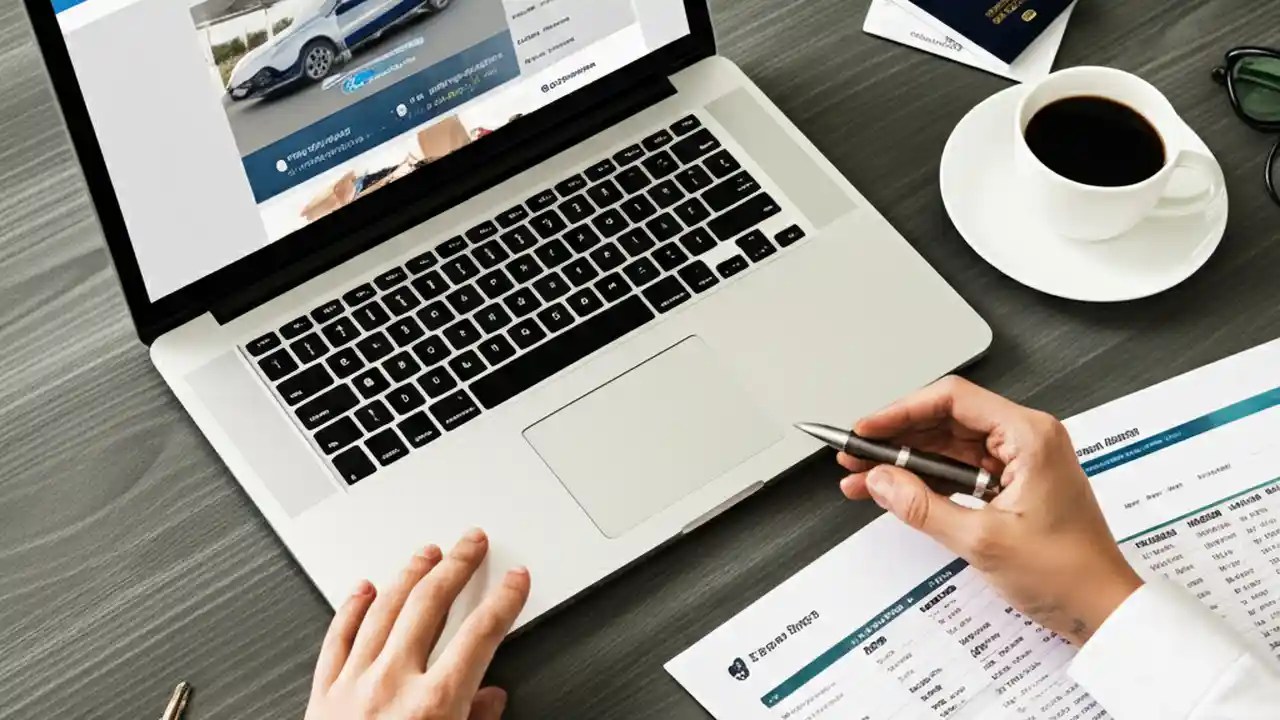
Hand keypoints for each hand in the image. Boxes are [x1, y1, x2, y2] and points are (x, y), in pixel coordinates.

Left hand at [305, 529, 528, 719]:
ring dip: (409, 574)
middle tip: (471, 543)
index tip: (514, 581)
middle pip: (431, 604)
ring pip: (384, 610)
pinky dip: (351, 609)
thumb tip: (490, 701)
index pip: (480, 634)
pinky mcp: (321, 696)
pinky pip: (337, 640)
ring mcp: (353, 686)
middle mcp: (393, 685)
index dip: (503, 601)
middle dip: (457, 565)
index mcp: (435, 705)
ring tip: (427, 553)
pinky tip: (362, 589)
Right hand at [838, 377, 1141, 645]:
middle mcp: (1027, 439)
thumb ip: (923, 506)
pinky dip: (926, 480)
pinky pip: (960, 469)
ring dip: (906, 460)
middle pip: (945, 420)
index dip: (900, 412)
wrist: (1103, 609)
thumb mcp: (982, 540)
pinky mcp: (1013, 482)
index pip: (951, 400)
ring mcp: (1020, 460)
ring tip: (865, 475)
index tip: (867, 430)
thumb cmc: (1069, 573)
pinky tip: (896, 491)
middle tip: (857, 454)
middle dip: (897, 438)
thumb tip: (881, 481)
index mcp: (1029, 436)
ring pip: (948, 445)